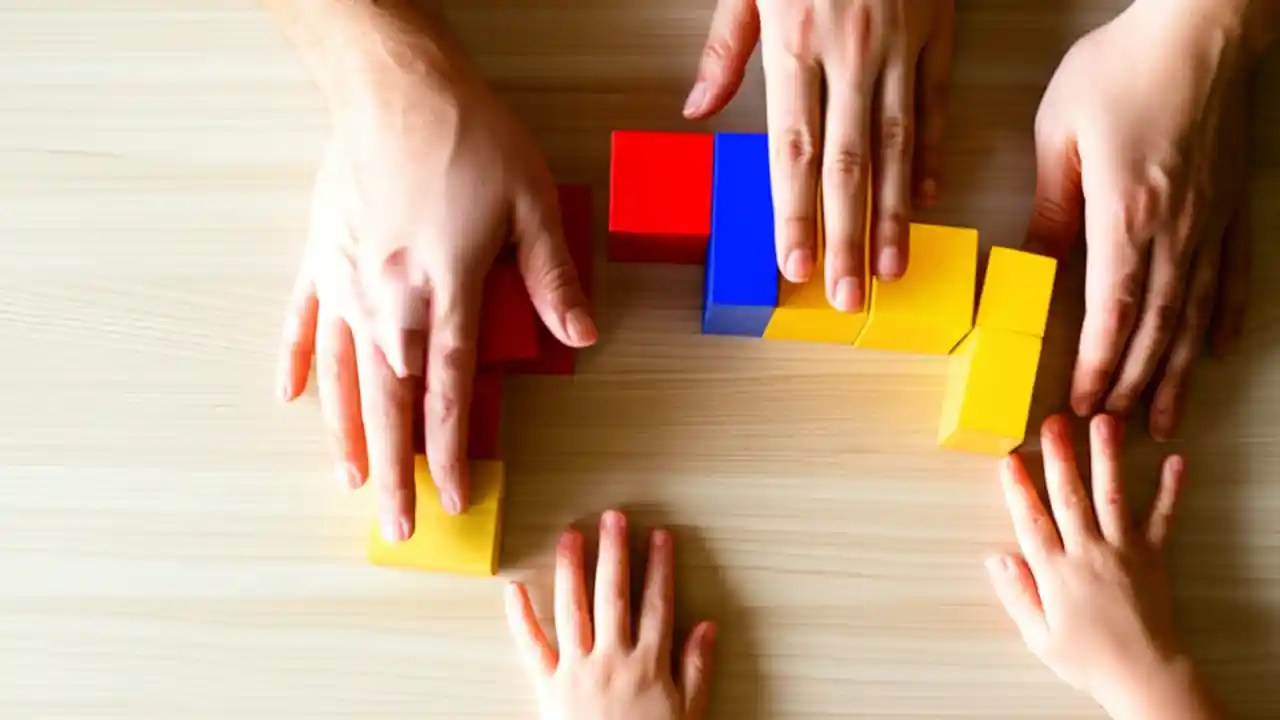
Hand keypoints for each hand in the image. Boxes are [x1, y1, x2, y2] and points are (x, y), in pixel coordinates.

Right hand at [273, 2, 595, 537]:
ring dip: (346, 434)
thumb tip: (582, 335)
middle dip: (397, 471)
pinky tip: (288, 396)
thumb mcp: (531, 203)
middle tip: (397, 525)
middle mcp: (388, 301)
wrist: (395, 84)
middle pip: (389, 404)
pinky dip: (294, 359)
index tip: (453, 498)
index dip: (454, 453)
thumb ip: (552, 277)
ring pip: (341, 376)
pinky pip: (300, 318)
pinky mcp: (321, 254)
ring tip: (351, 481)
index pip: (450, 395)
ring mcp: (347, 281)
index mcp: (444, 293)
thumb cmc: (466, 136)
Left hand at [505, 511, 716, 719]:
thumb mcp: (689, 715)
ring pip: (574, 609)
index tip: (660, 537)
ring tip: (571, 535)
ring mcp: (578, 670)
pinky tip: (515, 589)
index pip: (657, 604)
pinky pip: (532, 648)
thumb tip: (706, 627)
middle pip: (615, 595)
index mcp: (649, 664)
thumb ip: (697, 669)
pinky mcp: (549, 688)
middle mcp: (613, 659)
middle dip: (616, 552)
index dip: (660, 567)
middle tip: (614, 517)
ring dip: (572, 569)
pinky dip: (521, 618)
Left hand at [685, 0, 955, 311]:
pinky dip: (934, 152)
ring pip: (898, 144)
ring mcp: (901, 44)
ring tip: (889, 268)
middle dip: (844, 237)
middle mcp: (851, 54)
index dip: (794, 214)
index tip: (793, 267)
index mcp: (795, 43)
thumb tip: (697, 113)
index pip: (794, 150)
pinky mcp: (939, 29)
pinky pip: (938, 101)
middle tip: (846, 296)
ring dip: (892, 213)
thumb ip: (724, 48)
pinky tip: (925, 199)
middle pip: (847, 164)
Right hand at [988, 414, 1218, 718]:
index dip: (1018, 488)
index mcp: (1055, 572)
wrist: (1143, 674)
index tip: (1008, 458)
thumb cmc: (1087, 660)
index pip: (1031, 520)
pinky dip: (1169, 490)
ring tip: (1104, 423)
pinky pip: (1161, 518)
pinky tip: (1173, 462)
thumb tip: (995, 557)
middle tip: (1054, 423)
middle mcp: (1088, 552)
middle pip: (1069, 497)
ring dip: (1107, 457)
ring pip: (1111, 496)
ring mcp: (1123, 550)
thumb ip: (1017, 594)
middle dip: (1060, 457)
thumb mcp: (1039, 635)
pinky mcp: (1152, 556)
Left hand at [1024, 0, 1275, 439]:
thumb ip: (1051, 209)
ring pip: (1194, 316)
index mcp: (1125, 217)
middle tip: (1113, 428)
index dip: (1098, 366)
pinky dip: (1224, 319)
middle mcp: (1175, 232)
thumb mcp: (1060, 136)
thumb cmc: (1124, 70)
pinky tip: (1218, 349)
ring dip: (1177, 372)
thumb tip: (1032, 264)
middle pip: (1155, 328)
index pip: (1111, 313)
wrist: (1203, 27)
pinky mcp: (1231, 206)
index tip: (1082, 403)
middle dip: (1131, 385)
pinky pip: (1232, 277)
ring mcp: (1210, 222)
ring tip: (1165, 417)